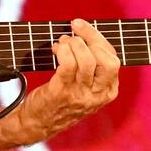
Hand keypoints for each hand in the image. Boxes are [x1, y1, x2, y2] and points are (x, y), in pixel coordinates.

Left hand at [15, 18, 120, 142]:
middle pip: (107, 60)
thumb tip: (87, 35)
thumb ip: (92, 68)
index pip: (113, 60)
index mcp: (108, 92)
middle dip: (91, 37)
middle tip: (75, 27)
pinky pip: (68, 63)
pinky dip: (62, 50)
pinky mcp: (62, 92)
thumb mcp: (85, 89)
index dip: (99, 40)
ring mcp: (80, 95)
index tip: (84, 28)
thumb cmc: (61, 100)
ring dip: (73, 43)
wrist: (37, 123)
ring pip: (87, 60)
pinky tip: (55, 49)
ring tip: (62, 42)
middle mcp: (97, 95)